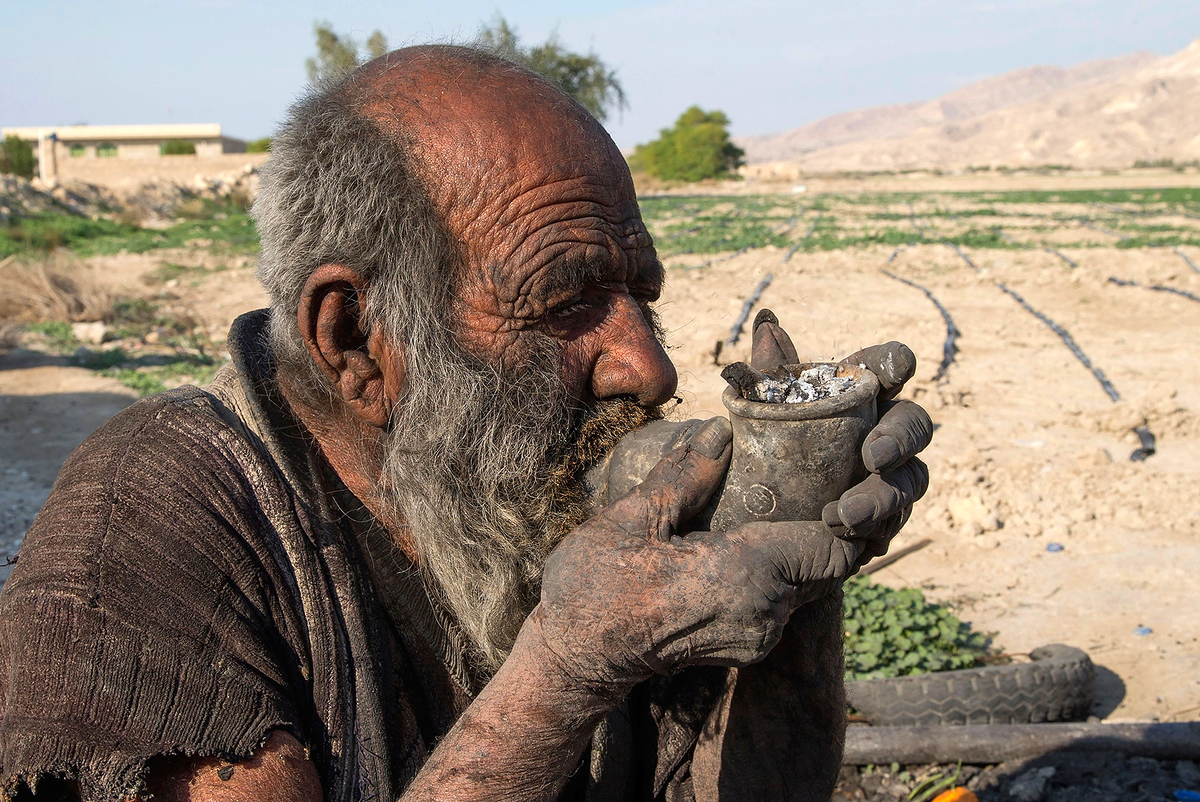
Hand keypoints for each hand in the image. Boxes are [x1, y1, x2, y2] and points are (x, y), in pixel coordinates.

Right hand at [533, 417, 865, 689]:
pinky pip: (787, 597)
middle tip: (818, 470)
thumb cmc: (594, 590)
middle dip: (833, 519)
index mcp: (746, 578)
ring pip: (810, 582)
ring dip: (807, 542)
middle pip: (831, 564)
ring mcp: (758, 636)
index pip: (835, 547)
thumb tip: (721, 430)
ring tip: (790, 494)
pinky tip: (761, 530)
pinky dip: (785, 564)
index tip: (840, 471)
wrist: (575, 660)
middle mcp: (765, 614)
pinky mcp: (747, 644)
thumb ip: (684, 474)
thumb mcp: (632, 519)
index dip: (851, 510)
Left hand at [751, 309, 931, 570]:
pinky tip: (852, 540)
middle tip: (872, 456)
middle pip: (913, 424)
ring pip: (911, 479)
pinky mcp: (881, 522)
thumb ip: (765, 377)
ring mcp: (887, 478)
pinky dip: (877, 530)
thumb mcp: (753, 418)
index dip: (895, 363)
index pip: (884, 367)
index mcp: (853, 394)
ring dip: (884, 496)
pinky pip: (896, 523)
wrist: (743, 526)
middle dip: (900, 438)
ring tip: (843, 514)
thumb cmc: (753, 455)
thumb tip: (767, 327)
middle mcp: (880, 431)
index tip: (893, 369)